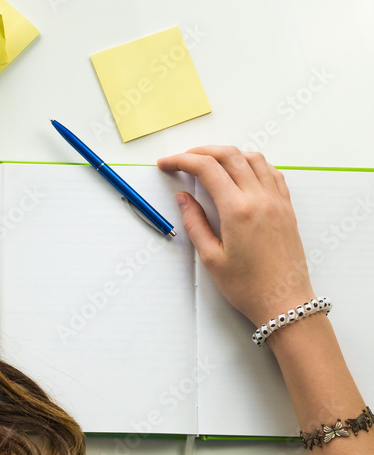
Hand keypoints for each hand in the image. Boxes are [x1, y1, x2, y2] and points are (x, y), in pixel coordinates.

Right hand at [157, 146, 313, 324]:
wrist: (285, 303)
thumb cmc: (248, 286)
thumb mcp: (211, 258)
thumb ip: (195, 223)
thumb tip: (184, 198)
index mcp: (238, 210)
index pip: (206, 168)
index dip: (182, 161)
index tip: (167, 164)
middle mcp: (260, 198)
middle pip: (229, 156)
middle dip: (201, 151)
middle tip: (183, 160)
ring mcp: (277, 201)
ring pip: (253, 158)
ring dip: (228, 154)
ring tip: (210, 163)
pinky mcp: (287, 208)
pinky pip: (271, 173)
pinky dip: (252, 164)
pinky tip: (241, 173)